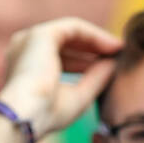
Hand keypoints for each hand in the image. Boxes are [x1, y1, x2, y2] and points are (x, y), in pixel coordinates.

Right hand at [0, 17, 121, 137]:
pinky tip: (112, 46)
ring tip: (118, 49)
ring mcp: (31, 38)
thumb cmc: (46, 114)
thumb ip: (95, 79)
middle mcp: (25, 48)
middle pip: (65, 42)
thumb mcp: (77, 97)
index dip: (85, 61)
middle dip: (92, 48)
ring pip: (71, 32)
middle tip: (117, 55)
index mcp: (27, 66)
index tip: (108, 67)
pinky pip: (74, 28)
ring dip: (97, 40)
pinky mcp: (41, 34)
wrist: (25, 114)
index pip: (59, 58)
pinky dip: (95, 36)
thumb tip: (113, 64)